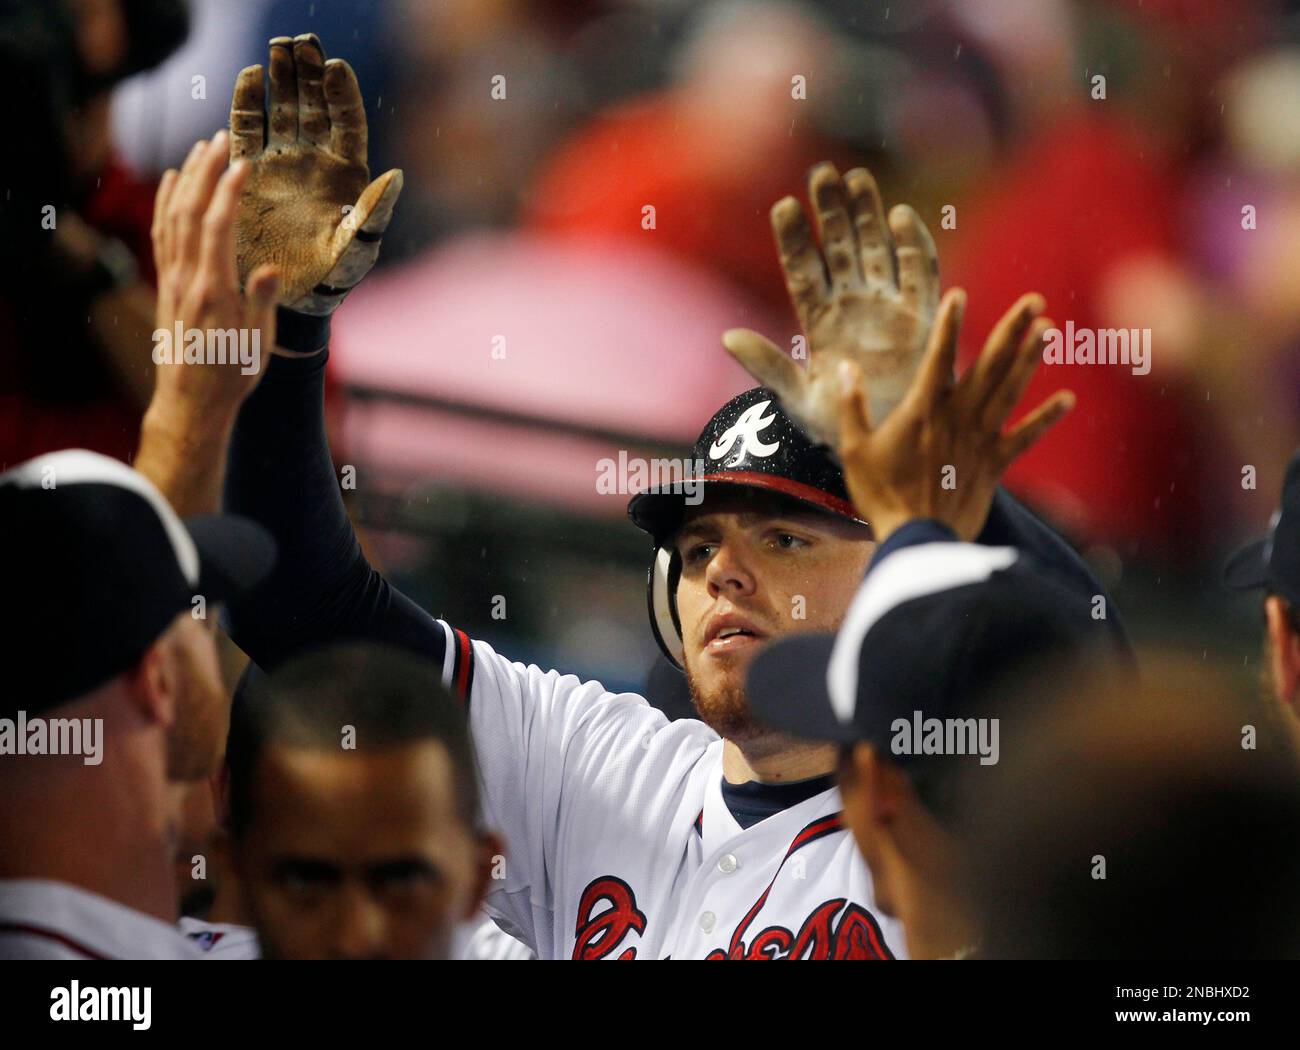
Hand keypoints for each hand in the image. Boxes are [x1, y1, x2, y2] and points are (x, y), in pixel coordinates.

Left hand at [150, 131, 280, 421]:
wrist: (193, 401)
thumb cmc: (232, 374)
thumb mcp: (259, 342)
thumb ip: (262, 301)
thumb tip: (272, 269)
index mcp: (214, 291)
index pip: (217, 228)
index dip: (228, 192)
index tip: (242, 163)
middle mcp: (187, 279)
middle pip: (191, 212)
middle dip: (206, 172)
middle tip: (221, 138)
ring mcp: (172, 280)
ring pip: (172, 218)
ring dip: (186, 179)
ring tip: (201, 150)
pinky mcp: (167, 284)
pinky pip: (161, 233)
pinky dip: (165, 202)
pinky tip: (172, 184)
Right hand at [229, 33, 401, 314]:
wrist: (289, 296)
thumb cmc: (333, 277)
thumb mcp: (357, 248)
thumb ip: (375, 214)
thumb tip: (397, 177)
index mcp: (346, 174)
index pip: (347, 123)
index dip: (342, 95)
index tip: (335, 67)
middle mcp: (314, 161)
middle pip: (313, 106)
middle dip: (308, 74)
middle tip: (302, 42)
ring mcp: (281, 162)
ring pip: (281, 110)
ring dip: (279, 78)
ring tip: (277, 47)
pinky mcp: (248, 171)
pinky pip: (246, 129)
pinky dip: (246, 103)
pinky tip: (248, 76)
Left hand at [722, 162, 938, 446]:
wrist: (889, 445)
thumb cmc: (839, 427)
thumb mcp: (797, 400)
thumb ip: (767, 367)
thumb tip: (726, 338)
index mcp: (818, 322)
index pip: (803, 271)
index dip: (793, 239)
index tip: (782, 207)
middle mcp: (852, 307)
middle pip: (839, 248)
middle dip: (830, 211)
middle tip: (820, 172)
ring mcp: (887, 308)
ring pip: (876, 250)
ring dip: (868, 214)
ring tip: (855, 177)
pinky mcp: (921, 317)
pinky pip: (920, 273)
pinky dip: (913, 246)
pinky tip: (901, 216)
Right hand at [836, 289, 1073, 542]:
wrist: (917, 537)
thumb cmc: (881, 495)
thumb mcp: (854, 449)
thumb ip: (851, 406)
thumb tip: (844, 366)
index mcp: (923, 409)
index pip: (938, 356)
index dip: (949, 324)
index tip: (960, 294)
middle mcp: (958, 417)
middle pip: (990, 365)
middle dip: (1012, 329)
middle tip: (1034, 300)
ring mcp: (981, 440)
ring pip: (1011, 391)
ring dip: (1031, 359)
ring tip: (1049, 330)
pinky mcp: (994, 465)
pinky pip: (1026, 438)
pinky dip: (1047, 419)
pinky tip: (1068, 399)